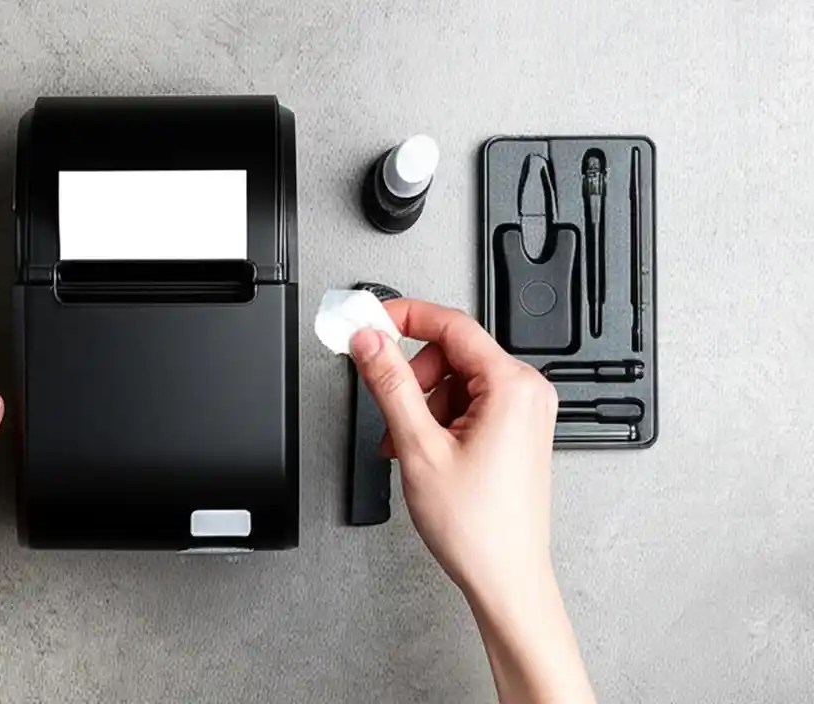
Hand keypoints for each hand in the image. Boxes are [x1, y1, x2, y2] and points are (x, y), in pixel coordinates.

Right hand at [349, 300, 592, 702]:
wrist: (506, 578)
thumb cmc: (478, 527)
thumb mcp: (419, 446)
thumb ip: (390, 384)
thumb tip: (370, 342)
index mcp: (512, 386)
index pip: (451, 324)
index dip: (403, 317)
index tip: (368, 321)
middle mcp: (526, 393)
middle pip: (452, 352)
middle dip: (411, 376)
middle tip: (388, 407)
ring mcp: (523, 413)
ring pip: (455, 381)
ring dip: (420, 404)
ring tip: (407, 444)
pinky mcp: (515, 431)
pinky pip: (468, 404)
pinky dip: (437, 420)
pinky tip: (422, 450)